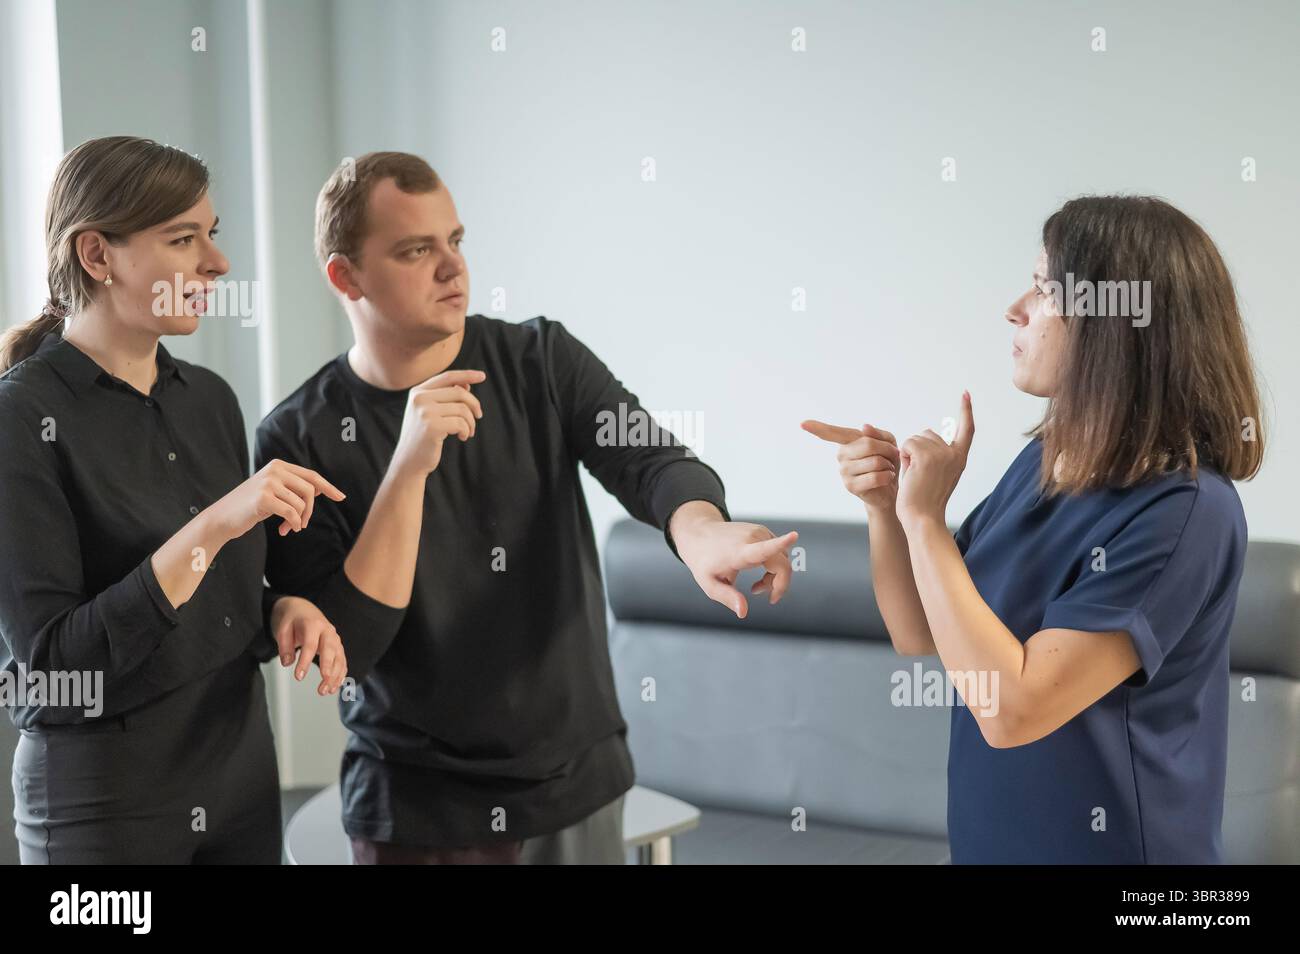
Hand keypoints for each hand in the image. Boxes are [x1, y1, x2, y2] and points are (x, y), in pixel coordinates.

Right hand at [208, 459, 345, 539]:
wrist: (222, 518)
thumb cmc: (250, 507)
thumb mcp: (274, 492)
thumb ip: (294, 488)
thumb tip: (321, 488)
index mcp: (278, 466)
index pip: (311, 476)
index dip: (328, 487)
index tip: (341, 497)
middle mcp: (274, 470)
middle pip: (310, 490)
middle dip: (310, 510)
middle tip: (302, 524)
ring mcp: (268, 482)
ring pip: (301, 504)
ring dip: (299, 520)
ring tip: (289, 528)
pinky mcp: (263, 498)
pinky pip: (291, 513)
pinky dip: (293, 524)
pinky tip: (285, 530)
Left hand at [269, 596, 347, 694]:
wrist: (302, 610)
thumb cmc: (293, 619)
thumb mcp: (282, 629)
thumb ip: (284, 646)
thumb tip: (288, 663)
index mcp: (313, 624)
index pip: (310, 644)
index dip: (305, 662)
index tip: (298, 676)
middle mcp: (327, 631)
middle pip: (331, 650)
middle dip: (328, 669)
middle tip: (323, 685)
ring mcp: (334, 638)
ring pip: (339, 658)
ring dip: (335, 676)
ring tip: (326, 691)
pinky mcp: (337, 647)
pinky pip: (342, 661)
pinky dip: (340, 674)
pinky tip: (335, 686)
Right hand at [391, 369, 485, 475]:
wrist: (409, 461)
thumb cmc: (423, 436)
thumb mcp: (430, 413)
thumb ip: (445, 397)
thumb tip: (466, 385)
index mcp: (417, 392)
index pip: (447, 377)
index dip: (467, 375)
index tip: (482, 376)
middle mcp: (419, 398)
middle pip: (459, 392)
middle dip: (474, 404)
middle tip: (479, 416)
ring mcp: (424, 412)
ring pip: (462, 409)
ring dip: (471, 422)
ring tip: (468, 432)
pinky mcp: (432, 426)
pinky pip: (461, 423)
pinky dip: (466, 431)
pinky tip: (462, 437)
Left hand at [671, 503, 798, 618]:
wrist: (699, 534)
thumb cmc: (704, 561)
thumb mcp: (709, 584)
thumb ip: (727, 597)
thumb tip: (743, 612)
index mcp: (740, 552)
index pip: (763, 549)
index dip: (780, 544)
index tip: (794, 536)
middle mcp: (752, 538)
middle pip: (782, 565)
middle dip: (779, 585)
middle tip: (762, 595)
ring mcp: (760, 532)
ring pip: (783, 560)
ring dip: (776, 577)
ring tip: (757, 586)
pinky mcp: (763, 531)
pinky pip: (779, 553)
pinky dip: (775, 567)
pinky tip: (759, 572)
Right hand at [801, 419, 899, 511]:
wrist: (890, 489)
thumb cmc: (887, 462)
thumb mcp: (888, 442)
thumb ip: (878, 434)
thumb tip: (864, 427)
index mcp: (846, 441)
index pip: (830, 433)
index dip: (817, 428)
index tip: (802, 423)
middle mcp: (841, 455)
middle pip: (868, 444)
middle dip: (887, 450)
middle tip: (891, 456)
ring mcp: (843, 471)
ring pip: (875, 461)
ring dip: (888, 465)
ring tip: (887, 469)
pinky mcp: (850, 486)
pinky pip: (875, 476)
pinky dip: (887, 476)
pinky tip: (886, 478)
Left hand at [896, 391, 973, 530]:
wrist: (923, 518)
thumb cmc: (925, 501)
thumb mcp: (935, 474)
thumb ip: (934, 456)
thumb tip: (922, 438)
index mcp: (960, 459)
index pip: (966, 429)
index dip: (966, 411)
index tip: (966, 394)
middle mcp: (955, 454)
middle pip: (928, 434)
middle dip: (916, 449)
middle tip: (919, 474)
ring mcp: (942, 454)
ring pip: (916, 439)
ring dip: (909, 454)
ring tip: (915, 475)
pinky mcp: (927, 456)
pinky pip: (908, 444)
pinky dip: (904, 456)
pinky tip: (910, 472)